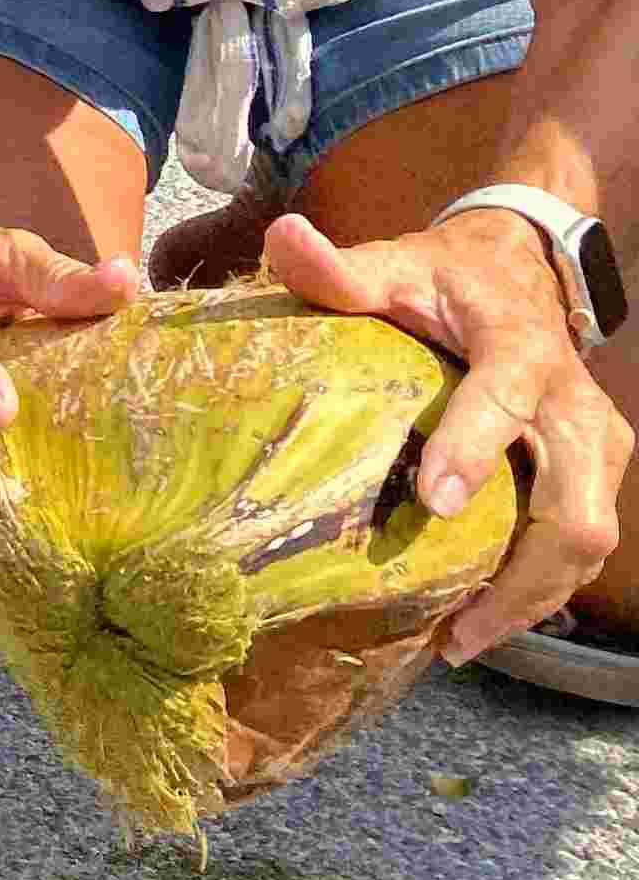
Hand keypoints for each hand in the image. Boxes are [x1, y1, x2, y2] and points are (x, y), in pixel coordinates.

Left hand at [265, 207, 633, 660]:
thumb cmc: (442, 278)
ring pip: (586, 540)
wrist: (520, 271)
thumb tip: (283, 238)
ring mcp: (596, 444)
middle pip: (574, 509)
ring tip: (459, 641)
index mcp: (520, 349)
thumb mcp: (393, 264)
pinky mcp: (597, 470)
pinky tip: (480, 619)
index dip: (474, 451)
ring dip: (531, 599)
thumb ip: (338, 269)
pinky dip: (539, 588)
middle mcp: (575, 405)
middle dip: (521, 576)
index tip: (433, 502)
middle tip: (454, 629)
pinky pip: (580, 543)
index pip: (505, 401)